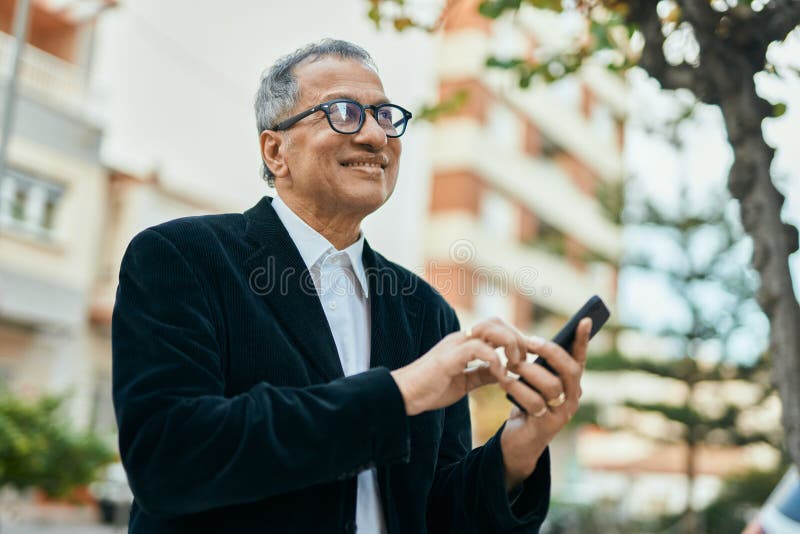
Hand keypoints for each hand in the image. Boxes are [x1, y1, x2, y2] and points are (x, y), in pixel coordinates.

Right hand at [390, 317, 527, 415]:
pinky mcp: (449, 357)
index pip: (495, 328)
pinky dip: (495, 360)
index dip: (514, 340)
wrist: (404, 396)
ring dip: (510, 345)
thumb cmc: (430, 389)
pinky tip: (501, 376)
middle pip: (497, 322)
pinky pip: (479, 348)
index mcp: (464, 343)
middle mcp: (461, 338)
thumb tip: (503, 372)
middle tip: (523, 362)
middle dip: (517, 339)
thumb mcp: (464, 382)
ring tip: (514, 366)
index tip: (524, 361)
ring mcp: (455, 345)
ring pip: (491, 328)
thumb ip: (482, 374)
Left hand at [498, 318, 591, 490]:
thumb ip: (539, 366)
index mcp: (570, 384)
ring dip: (528, 371)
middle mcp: (573, 398)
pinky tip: (503, 381)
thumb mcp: (533, 382)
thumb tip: (530, 341)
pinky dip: (517, 388)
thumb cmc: (526, 405)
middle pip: (570, 370)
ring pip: (552, 386)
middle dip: (550, 352)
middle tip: (529, 341)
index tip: (584, 320)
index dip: (582, 340)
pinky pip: (535, 402)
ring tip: (510, 363)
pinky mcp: (548, 426)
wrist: (518, 442)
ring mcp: (563, 413)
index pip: (580, 359)